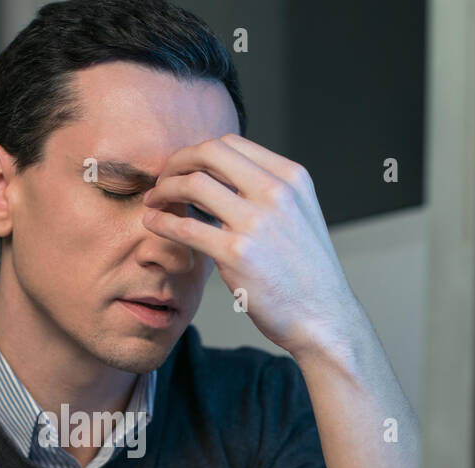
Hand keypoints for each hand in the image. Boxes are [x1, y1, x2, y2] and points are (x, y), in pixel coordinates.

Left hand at [141, 132, 361, 363]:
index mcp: (291, 178)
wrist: (323, 317)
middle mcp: (276, 192)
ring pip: (193, 184)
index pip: (231, 144)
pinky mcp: (237, 254)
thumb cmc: (306, 274)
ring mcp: (257, 222)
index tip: (183, 170)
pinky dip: (162, 221)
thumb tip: (224, 180)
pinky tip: (152, 223)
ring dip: (165, 189)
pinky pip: (186, 227)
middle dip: (176, 162)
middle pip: (209, 153)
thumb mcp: (298, 216)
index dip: (197, 153)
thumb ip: (268, 194)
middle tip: (161, 180)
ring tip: (154, 201)